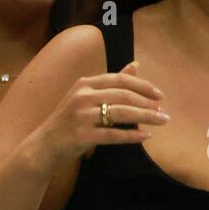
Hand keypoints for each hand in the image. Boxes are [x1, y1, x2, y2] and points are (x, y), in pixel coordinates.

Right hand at [34, 59, 167, 163]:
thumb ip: (112, 82)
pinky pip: (113, 134)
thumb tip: (136, 65)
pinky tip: (146, 136)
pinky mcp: (82, 136)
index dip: (143, 86)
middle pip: (123, 96)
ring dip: (145, 117)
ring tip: (161, 121)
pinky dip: (131, 135)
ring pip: (121, 113)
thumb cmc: (70, 119)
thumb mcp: (87, 96)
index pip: (120, 80)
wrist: (45, 144)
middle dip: (147, 103)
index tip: (160, 95)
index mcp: (85, 84)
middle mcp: (82, 96)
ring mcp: (81, 116)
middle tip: (163, 111)